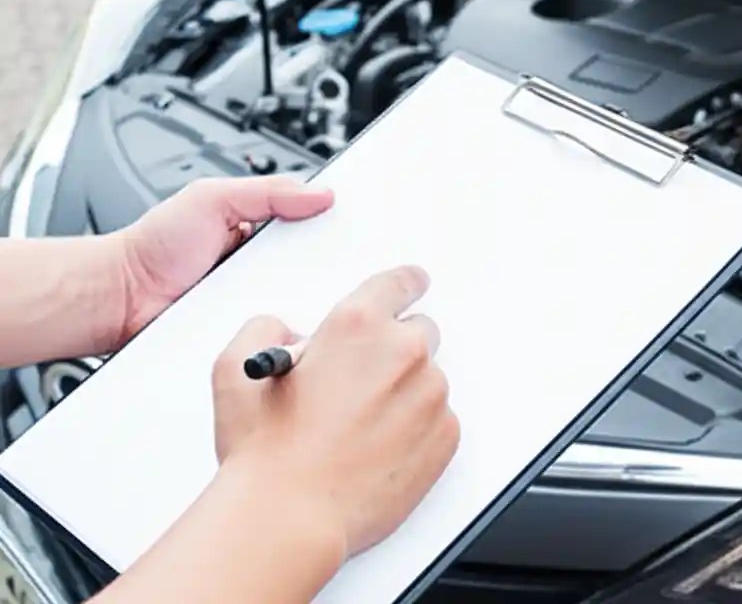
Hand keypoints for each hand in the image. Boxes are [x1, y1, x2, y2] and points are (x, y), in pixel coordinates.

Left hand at [109, 176, 333, 348]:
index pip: (310, 227)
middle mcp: (262, 268)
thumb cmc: (154, 247)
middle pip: (313, 269)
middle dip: (328, 268)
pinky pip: (275, 334)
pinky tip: (283, 324)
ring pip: (299, 305)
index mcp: (258, 230)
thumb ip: (265, 191)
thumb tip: (319, 192)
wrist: (121, 297)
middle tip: (334, 265)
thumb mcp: (211, 198)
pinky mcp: (246, 333)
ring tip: (305, 295)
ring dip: (305, 302)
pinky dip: (282, 331)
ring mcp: (255, 302)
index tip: (351, 230)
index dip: (332, 228)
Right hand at [210, 266, 458, 557]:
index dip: (404, 285)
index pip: (398, 284)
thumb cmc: (266, 451)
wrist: (289, 517)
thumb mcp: (237, 370)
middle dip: (391, 351)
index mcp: (357, 326)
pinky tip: (374, 450)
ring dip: (401, 394)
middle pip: (418, 332)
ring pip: (426, 380)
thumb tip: (287, 333)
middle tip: (356, 386)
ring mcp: (430, 396)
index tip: (411, 285)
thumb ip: (265, 329)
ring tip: (355, 430)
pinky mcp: (445, 436)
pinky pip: (436, 420)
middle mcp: (404, 353)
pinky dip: (414, 430)